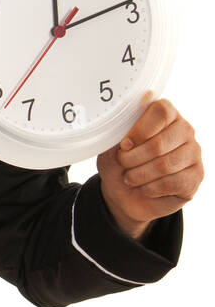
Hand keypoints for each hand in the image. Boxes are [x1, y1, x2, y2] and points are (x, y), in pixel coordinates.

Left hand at [97, 91, 203, 239]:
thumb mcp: (110, 146)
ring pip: (166, 164)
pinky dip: (152, 188)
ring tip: (130, 177)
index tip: (124, 145)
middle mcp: (183, 129)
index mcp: (165, 113)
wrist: (125, 195)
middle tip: (123, 164)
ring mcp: (193, 152)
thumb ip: (118, 129)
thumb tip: (126, 112)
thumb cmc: (119, 165)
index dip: (139, 130)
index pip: (160, 112)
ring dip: (140, 175)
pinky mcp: (196, 175)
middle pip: (159, 143)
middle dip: (133, 159)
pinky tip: (146, 187)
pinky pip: (174, 182)